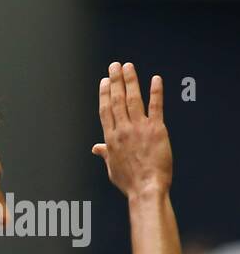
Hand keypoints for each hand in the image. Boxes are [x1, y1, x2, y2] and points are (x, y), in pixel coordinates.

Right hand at [92, 62, 171, 197]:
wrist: (146, 188)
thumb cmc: (129, 181)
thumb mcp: (112, 168)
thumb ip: (105, 153)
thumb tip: (96, 148)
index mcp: (111, 139)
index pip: (106, 111)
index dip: (105, 94)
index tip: (105, 81)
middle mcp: (123, 130)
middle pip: (117, 101)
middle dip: (116, 81)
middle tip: (115, 66)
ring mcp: (139, 129)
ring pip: (133, 99)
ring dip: (130, 81)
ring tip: (128, 67)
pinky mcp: (156, 130)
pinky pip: (156, 107)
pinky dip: (155, 92)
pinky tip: (155, 79)